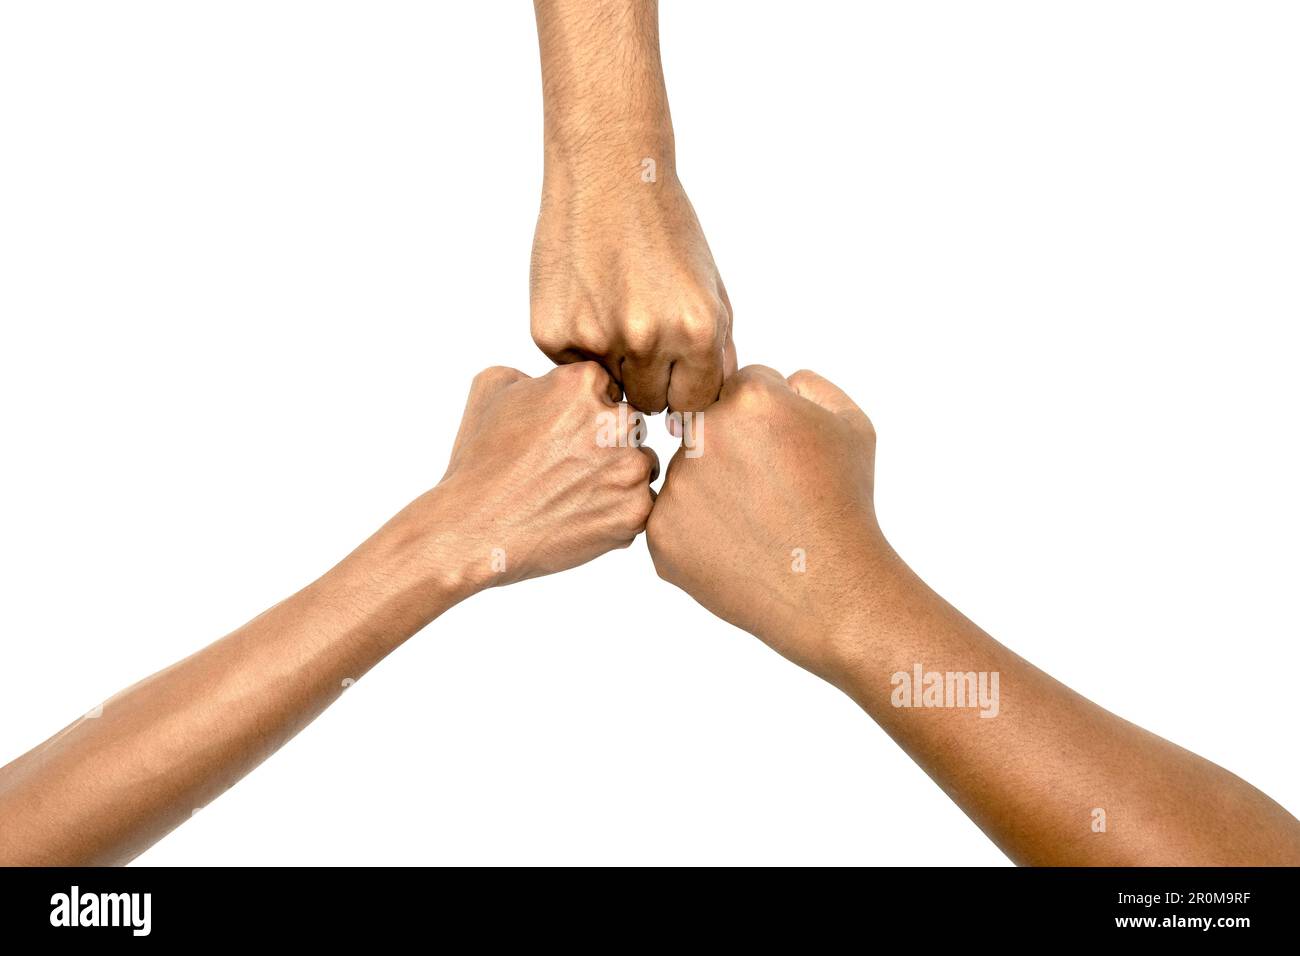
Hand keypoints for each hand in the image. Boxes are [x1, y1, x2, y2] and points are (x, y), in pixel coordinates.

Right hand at [425, 361, 656, 593]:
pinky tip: (580, 515)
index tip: (559, 433)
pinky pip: (640, 504)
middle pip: (629, 424)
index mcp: (584, 385)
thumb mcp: (492, 388)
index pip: (606, 386)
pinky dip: (617, 512)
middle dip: (606, 442)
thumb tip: (555, 378)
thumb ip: (536, 370)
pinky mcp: (635, 512)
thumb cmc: (479, 461)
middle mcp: (616, 421)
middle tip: (565, 467)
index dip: (582, 410)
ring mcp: (630, 469)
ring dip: (617, 476)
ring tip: (571, 493)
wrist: (474, 530)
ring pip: (640, 464)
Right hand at [530, 168, 736, 413]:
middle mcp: (647, 339)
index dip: (684, 389)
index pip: (694, 405)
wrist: (607, 172)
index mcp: (697, 331)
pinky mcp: (551, 333)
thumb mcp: (711, 289)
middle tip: (639, 331)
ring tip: (613, 311)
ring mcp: (595, 338)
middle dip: (648, 380)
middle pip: (649, 405)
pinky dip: (577, 344)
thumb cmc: (666, 230)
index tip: (675, 370)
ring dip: (612, 364)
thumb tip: (699, 413)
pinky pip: (570, 366)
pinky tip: (584, 299)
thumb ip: (717, 354)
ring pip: (608, 388)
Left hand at [646, 365, 884, 683]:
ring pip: (686, 473)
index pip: (739, 386)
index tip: (784, 454)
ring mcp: (677, 486)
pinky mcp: (660, 533)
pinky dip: (697, 532)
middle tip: (766, 492)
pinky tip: (736, 547)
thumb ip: (806, 383)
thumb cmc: (845, 506)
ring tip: (755, 524)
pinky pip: (671, 517)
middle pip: (704, 425)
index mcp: (750, 398)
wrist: (833, 591)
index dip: (767, 422)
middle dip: (730, 450)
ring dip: (711, 490)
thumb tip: (770, 379)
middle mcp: (703, 434)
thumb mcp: (850, 423)